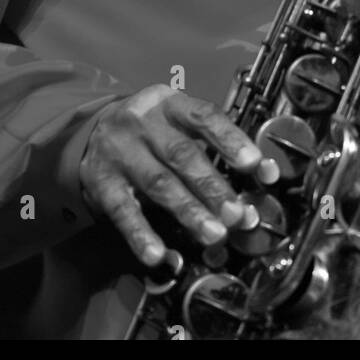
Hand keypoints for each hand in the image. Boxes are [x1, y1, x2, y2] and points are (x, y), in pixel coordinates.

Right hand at [79, 84, 276, 268]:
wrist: (93, 131)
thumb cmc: (154, 130)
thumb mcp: (181, 124)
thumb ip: (218, 145)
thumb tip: (266, 173)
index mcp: (170, 103)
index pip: (204, 117)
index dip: (231, 140)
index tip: (255, 164)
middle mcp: (143, 122)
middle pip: (182, 154)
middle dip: (213, 186)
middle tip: (238, 214)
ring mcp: (120, 152)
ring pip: (158, 184)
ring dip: (189, 212)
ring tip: (215, 234)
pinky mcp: (102, 182)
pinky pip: (123, 211)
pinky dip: (142, 235)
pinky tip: (160, 255)